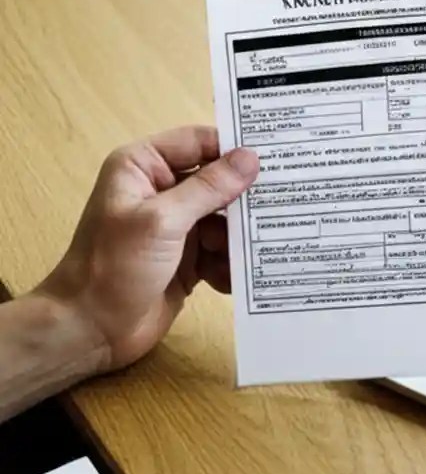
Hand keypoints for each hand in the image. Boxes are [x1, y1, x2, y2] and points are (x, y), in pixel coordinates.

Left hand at [34, 126, 257, 371]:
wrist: (90, 331)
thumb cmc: (113, 267)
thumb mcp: (162, 221)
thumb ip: (209, 188)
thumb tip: (251, 157)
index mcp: (144, 168)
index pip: (199, 142)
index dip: (235, 148)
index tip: (277, 156)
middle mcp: (162, 191)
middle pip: (219, 181)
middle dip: (247, 197)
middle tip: (289, 201)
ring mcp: (177, 227)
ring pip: (227, 220)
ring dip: (242, 237)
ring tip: (264, 248)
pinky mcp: (189, 259)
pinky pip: (224, 252)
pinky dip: (233, 265)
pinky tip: (239, 278)